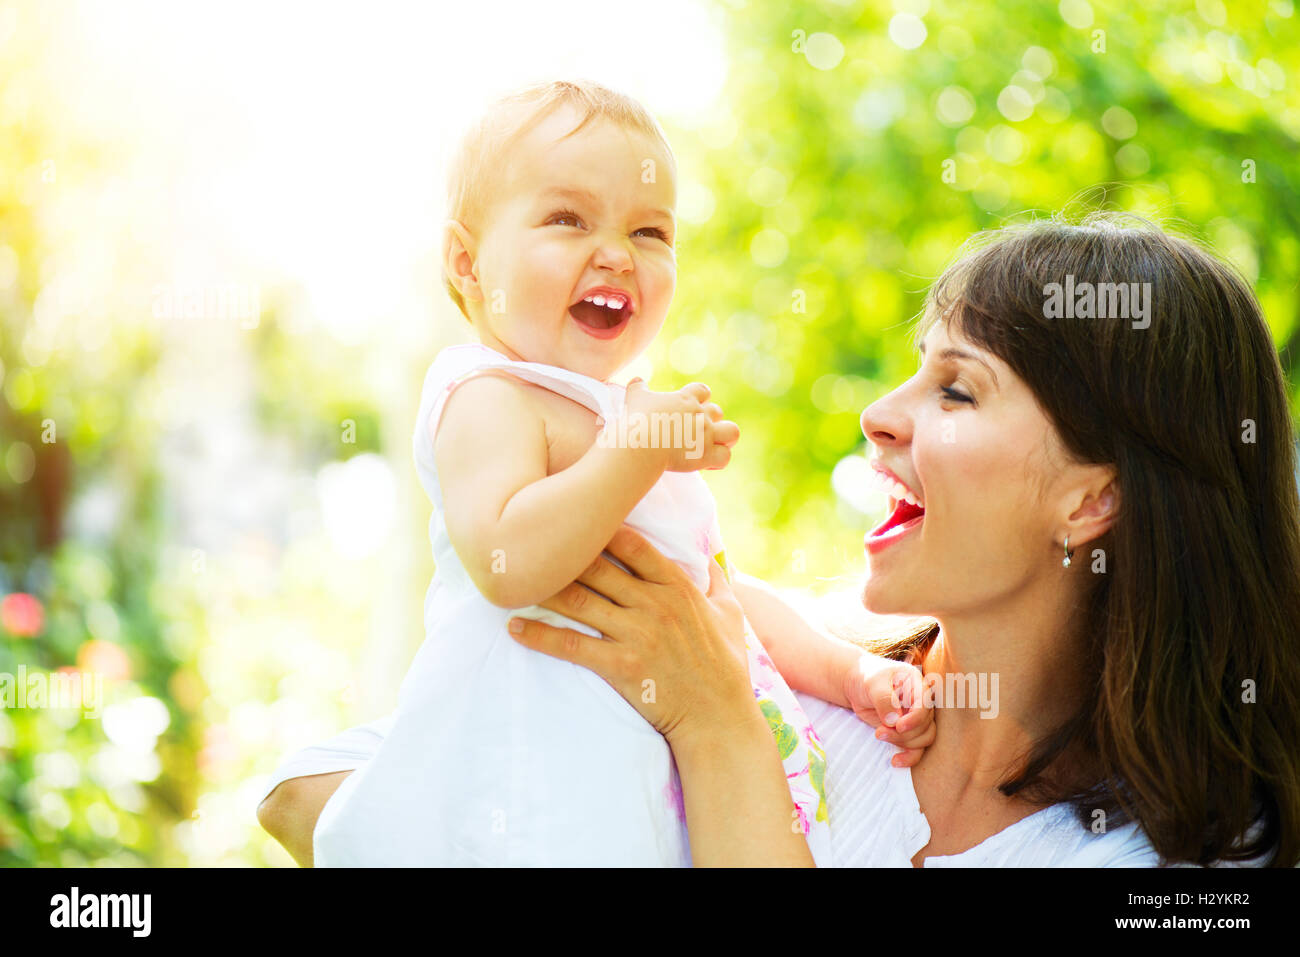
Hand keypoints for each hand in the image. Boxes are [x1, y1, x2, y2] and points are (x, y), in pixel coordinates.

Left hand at [505, 525, 752, 745]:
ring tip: (511, 579)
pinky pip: (571, 646)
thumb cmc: (725, 668)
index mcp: (678, 587)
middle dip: (561, 552)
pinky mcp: (621, 666)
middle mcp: (655, 605)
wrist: (719, 721)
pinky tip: (514, 627)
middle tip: (528, 541)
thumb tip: (710, 552)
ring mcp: (637, 635)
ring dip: (542, 589)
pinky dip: (539, 635)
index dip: (600, 527)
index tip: (573, 517)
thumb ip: (717, 580)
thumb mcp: (730, 615)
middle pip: (596, 567)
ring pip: (578, 601)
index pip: (632, 544)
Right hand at [618, 379, 739, 472]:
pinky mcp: (706, 455)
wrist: (642, 444)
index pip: (703, 390)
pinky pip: (725, 457)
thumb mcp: (635, 398)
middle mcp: (700, 415)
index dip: (700, 397)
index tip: (691, 406)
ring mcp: (706, 435)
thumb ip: (638, 388)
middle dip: (710, 421)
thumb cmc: (637, 420)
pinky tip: (707, 464)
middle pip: (717, 412)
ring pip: (732, 432)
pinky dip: (719, 461)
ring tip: (714, 445)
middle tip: (697, 431)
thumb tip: (636, 380)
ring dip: (725, 438)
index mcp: (686, 399)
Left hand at [841, 654, 934, 767]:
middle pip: (926, 725)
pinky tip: (895, 761)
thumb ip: (883, 700)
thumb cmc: (866, 678)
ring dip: (903, 742)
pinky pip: (918, 749)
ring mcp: (916, 718)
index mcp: (917, 683)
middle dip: (903, 733)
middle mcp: (921, 702)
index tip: (898, 726)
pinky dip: (909, 757)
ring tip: (879, 735)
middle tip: (879, 732)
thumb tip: (894, 722)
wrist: (856, 685)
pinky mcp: (908, 731)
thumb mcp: (872, 683)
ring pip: (924, 738)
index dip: (915, 719)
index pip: (926, 706)